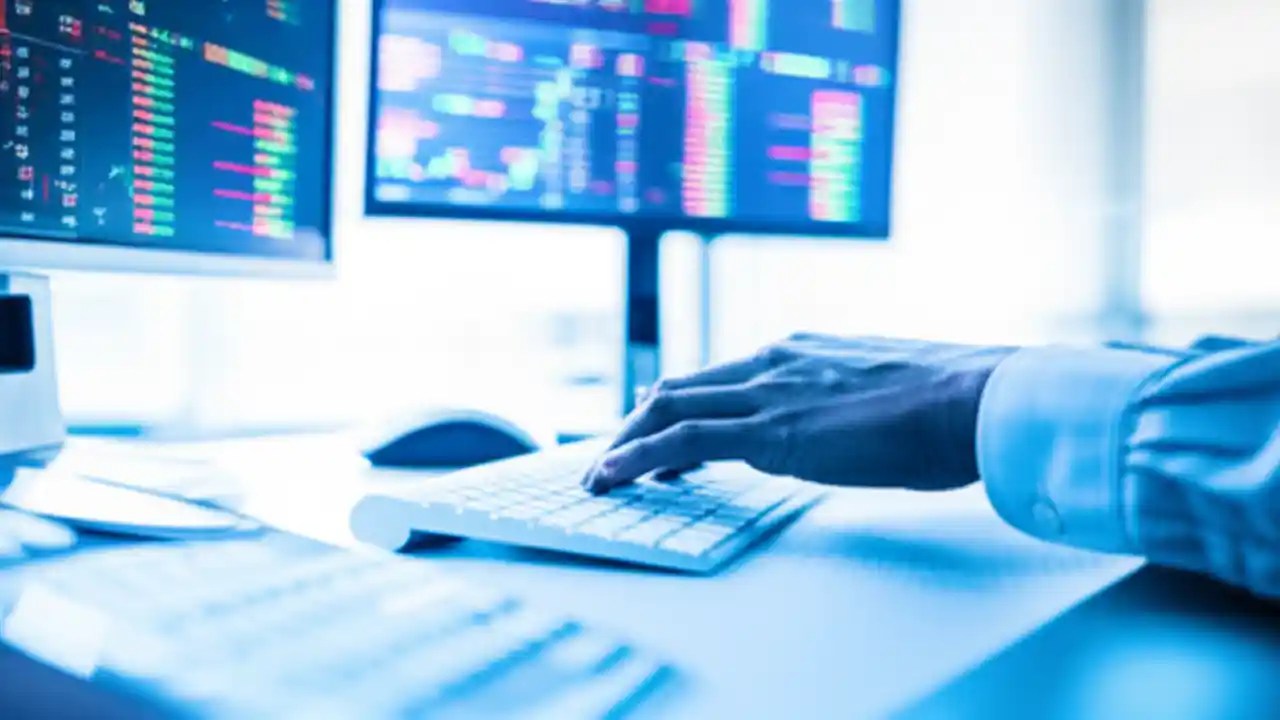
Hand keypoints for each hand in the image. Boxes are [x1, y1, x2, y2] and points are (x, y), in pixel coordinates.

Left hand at [583, 335, 1015, 493]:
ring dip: (625, 442)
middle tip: (615, 454)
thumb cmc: (953, 404)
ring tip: (600, 475)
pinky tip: (610, 479)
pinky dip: (636, 457)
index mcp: (803, 351)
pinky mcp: (771, 430)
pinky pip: (682, 440)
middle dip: (639, 423)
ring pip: (669, 407)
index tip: (657, 426)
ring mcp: (769, 392)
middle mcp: (775, 362)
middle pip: (682, 387)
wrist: (977, 399)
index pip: (722, 376)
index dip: (681, 403)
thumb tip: (855, 425)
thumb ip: (853, 403)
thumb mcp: (889, 395)